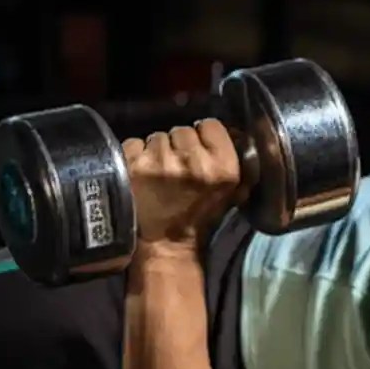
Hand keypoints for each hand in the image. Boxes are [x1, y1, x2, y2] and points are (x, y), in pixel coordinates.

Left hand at [122, 119, 244, 258]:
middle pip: (182, 130)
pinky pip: (134, 143)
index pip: (211, 125)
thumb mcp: (232, 192)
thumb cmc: (199, 216)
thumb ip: (234, 159)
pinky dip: (136, 157)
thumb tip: (235, 132)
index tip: (199, 153)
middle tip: (178, 170)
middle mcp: (194, 162)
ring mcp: (161, 162)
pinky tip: (143, 176)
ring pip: (157, 136)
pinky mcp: (134, 165)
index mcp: (224, 168)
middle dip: (179, 146)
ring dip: (157, 152)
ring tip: (160, 176)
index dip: (204, 137)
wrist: (166, 243)